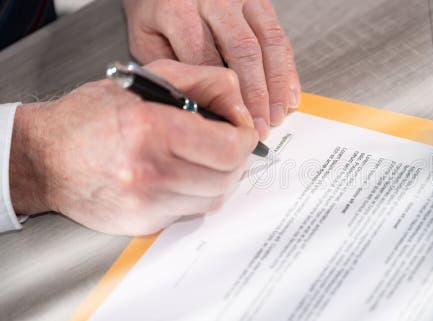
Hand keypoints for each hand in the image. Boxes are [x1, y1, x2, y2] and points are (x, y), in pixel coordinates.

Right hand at [9, 60, 258, 235]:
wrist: (45, 157)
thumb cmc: (93, 116)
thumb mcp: (150, 78)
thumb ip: (205, 82)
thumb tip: (240, 107)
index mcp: (153, 130)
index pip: (231, 147)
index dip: (244, 136)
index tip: (238, 128)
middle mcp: (150, 171)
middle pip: (228, 176)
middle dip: (235, 157)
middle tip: (224, 142)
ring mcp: (148, 203)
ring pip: (215, 198)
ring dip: (217, 177)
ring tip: (200, 157)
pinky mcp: (145, 223)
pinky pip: (191, 212)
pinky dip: (194, 194)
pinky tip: (177, 175)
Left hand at [123, 0, 300, 138]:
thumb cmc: (158, 14)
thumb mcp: (147, 40)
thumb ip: (172, 70)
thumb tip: (204, 111)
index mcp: (177, 10)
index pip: (206, 58)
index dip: (222, 95)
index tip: (231, 124)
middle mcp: (213, 0)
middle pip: (242, 51)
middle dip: (256, 95)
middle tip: (260, 126)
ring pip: (268, 43)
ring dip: (277, 84)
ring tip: (277, 115)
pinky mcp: (260, 2)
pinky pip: (279, 36)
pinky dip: (288, 69)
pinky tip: (290, 95)